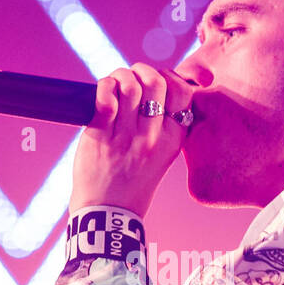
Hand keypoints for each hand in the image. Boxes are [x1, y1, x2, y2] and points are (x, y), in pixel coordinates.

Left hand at [68, 62, 193, 217]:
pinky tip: (101, 96)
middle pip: (156, 82)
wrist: (108, 213)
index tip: (153, 83)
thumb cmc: (133, 181)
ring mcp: (126, 138)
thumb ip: (163, 124)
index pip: (183, 92)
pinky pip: (105, 98)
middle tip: (129, 80)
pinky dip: (103, 88)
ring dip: (119, 77)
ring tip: (113, 88)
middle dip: (140, 71)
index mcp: (173, 140)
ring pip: (129, 85)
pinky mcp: (100, 138)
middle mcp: (153, 138)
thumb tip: (155, 83)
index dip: (167, 76)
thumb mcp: (162, 155)